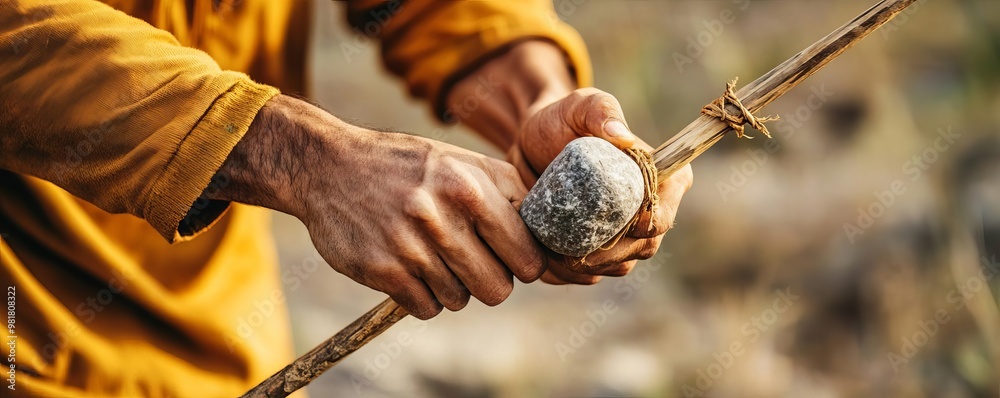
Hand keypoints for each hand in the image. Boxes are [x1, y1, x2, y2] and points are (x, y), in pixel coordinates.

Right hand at [208, 95, 545, 318]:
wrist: (328, 166)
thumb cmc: (408, 165)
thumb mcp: (460, 161)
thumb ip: (508, 191)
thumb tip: (554, 230)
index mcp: (470, 187)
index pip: (527, 254)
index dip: (525, 262)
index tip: (514, 257)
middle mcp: (442, 216)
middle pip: (497, 288)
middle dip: (490, 280)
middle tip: (473, 260)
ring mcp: (409, 245)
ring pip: (460, 300)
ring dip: (453, 286)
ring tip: (434, 255)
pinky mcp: (382, 270)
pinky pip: (426, 308)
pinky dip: (424, 296)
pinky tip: (411, 267)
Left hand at [512, 88, 693, 284]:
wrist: (531, 144)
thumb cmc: (563, 118)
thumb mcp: (580, 106)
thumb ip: (600, 110)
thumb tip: (620, 136)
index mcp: (663, 177)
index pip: (664, 213)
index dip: (644, 228)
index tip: (608, 227)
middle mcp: (651, 209)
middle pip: (643, 247)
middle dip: (609, 256)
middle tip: (569, 251)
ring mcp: (627, 234)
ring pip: (619, 266)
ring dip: (588, 268)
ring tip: (554, 254)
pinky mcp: (601, 250)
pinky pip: (592, 274)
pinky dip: (570, 273)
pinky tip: (547, 259)